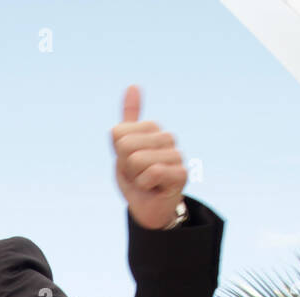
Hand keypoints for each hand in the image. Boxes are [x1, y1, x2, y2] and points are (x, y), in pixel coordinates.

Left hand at [111, 86, 187, 229]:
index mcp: (152, 129)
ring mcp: (176, 155)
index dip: (117, 154)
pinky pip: (152, 173)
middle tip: (137, 175)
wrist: (148, 208)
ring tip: (146, 182)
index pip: (117, 133)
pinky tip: (154, 188)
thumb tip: (133, 85)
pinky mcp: (182, 173)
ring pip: (136, 160)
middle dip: (125, 166)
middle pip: (125, 146)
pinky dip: (145, 185)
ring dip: (135, 178)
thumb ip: (126, 121)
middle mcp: (167, 137)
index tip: (128, 164)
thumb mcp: (123, 149)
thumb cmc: (136, 178)